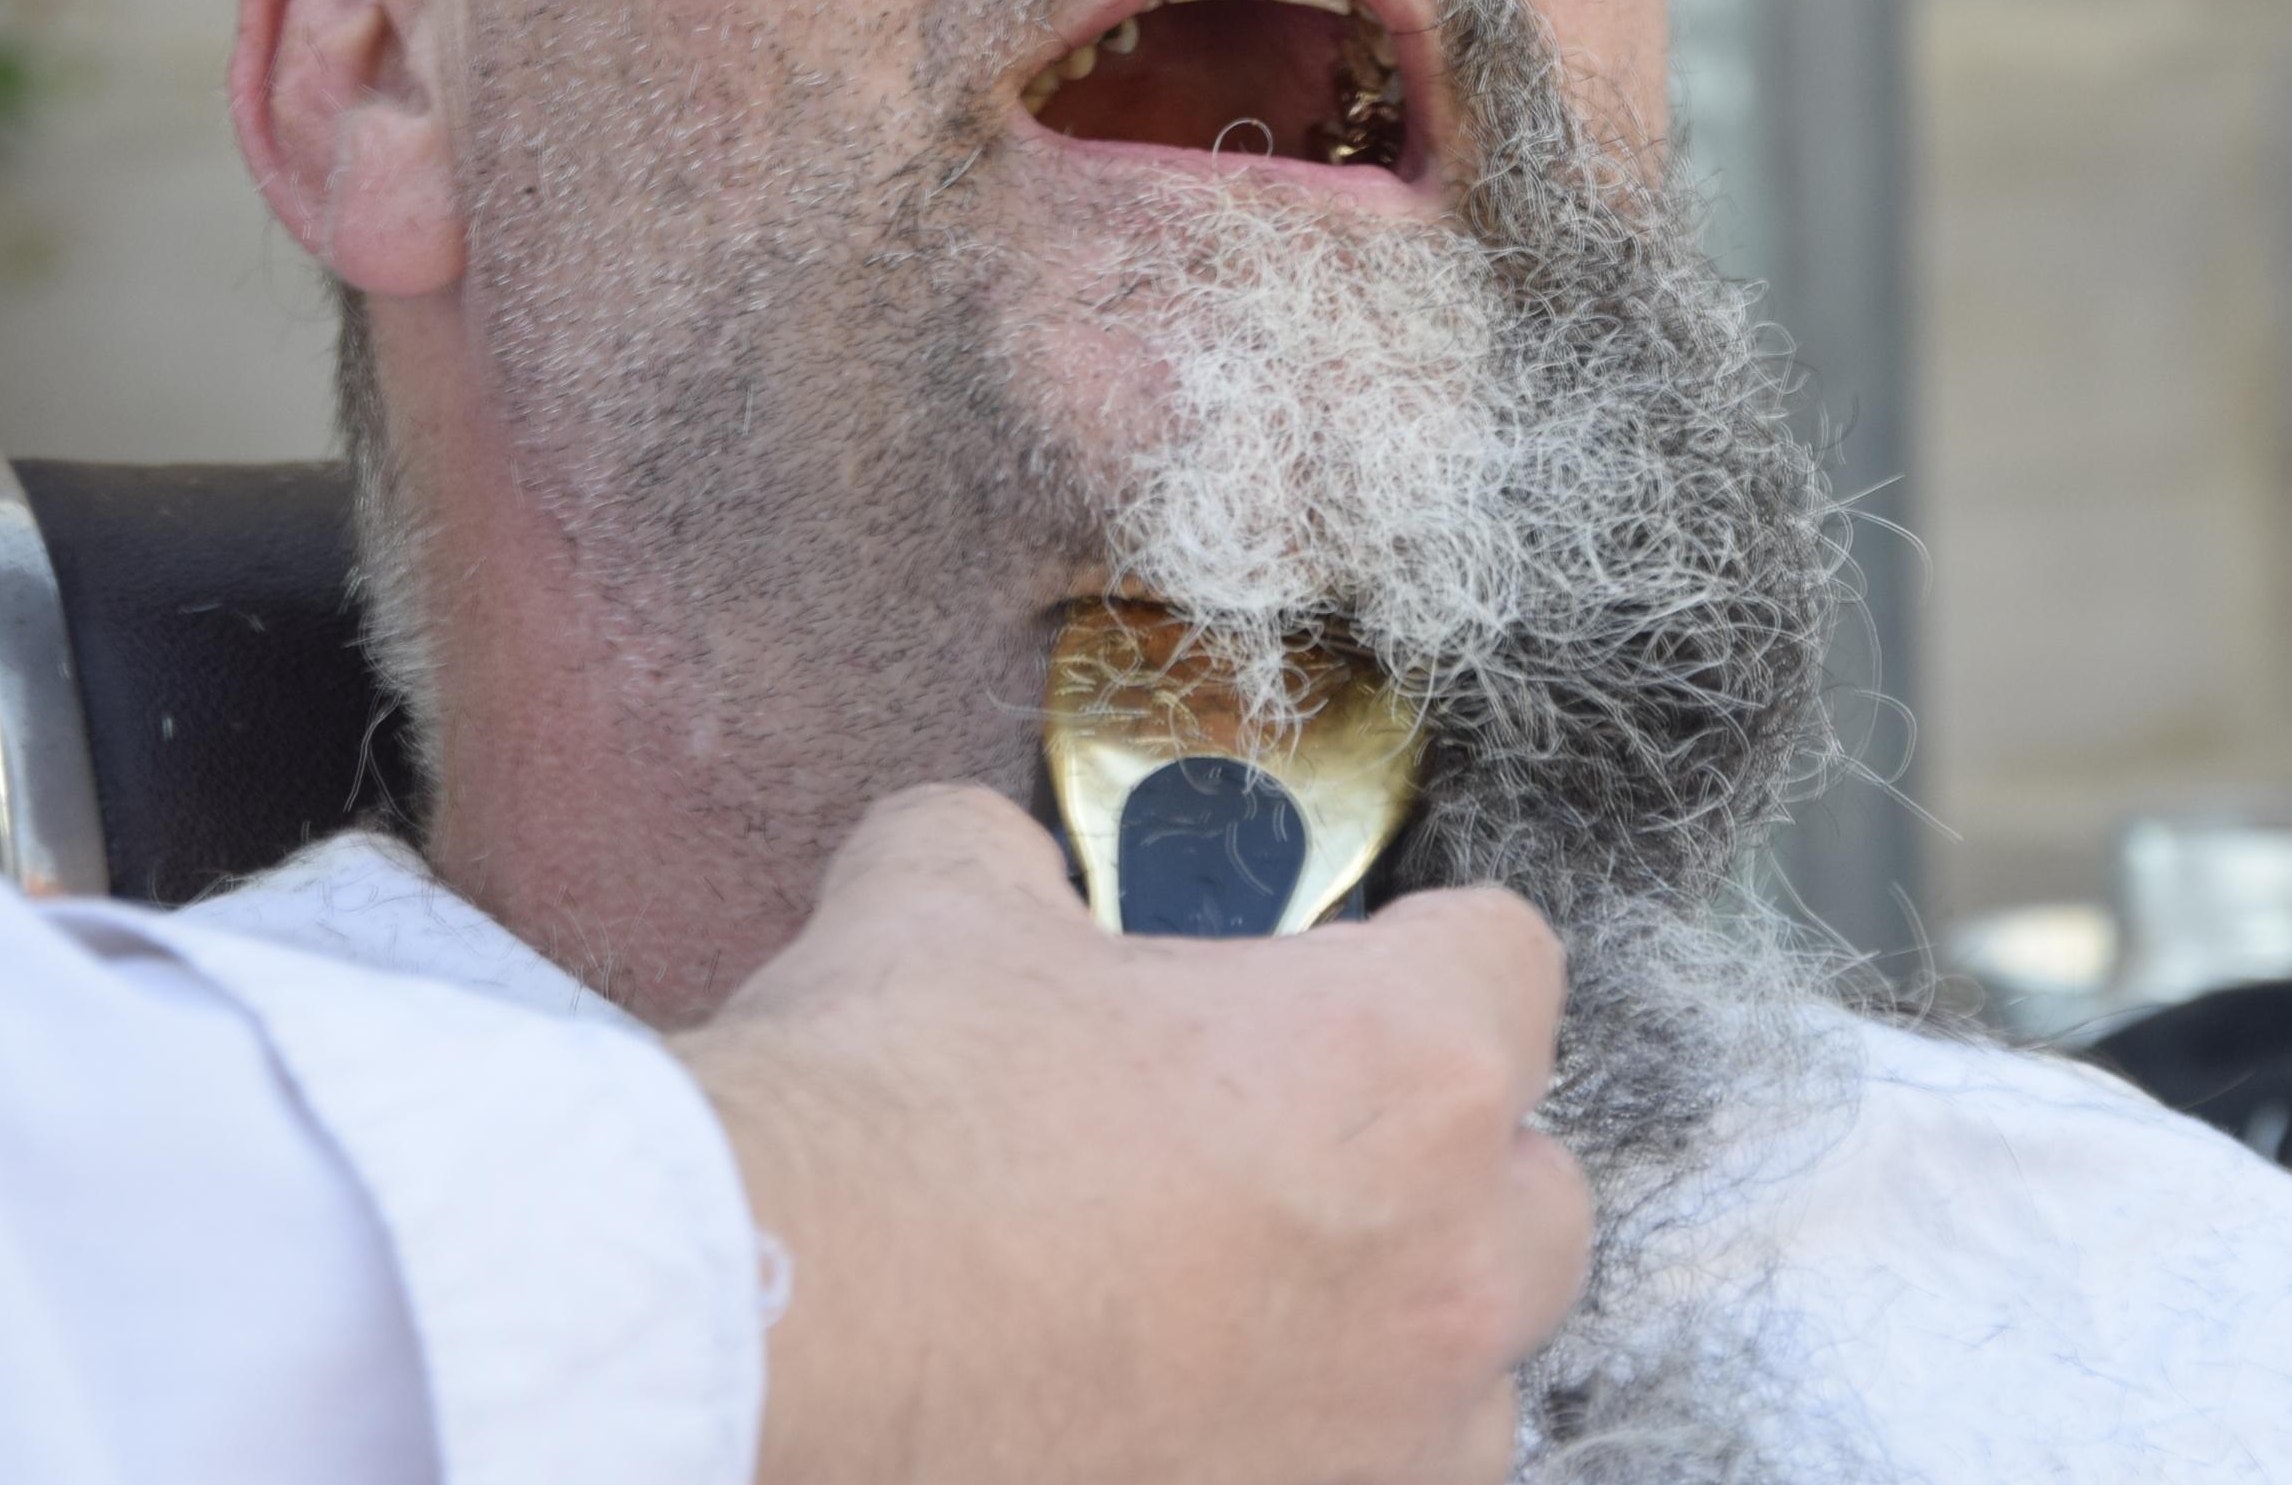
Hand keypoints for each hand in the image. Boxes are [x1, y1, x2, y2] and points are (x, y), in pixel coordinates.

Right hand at [672, 786, 1587, 1484]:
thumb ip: (1027, 867)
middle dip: (1434, 1172)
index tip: (1335, 981)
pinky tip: (1167, 1423)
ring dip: (1381, 1347)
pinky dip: (1287, 1459)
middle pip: (1533, 1197)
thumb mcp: (943, 892)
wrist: (758, 1335)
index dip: (1413, 955)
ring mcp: (1385, 1452)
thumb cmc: (881, 1123)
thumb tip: (1008, 870)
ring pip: (1463, 1390)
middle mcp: (1445, 1273)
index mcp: (1409, 1072)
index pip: (1513, 967)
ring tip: (1226, 1323)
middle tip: (1282, 1160)